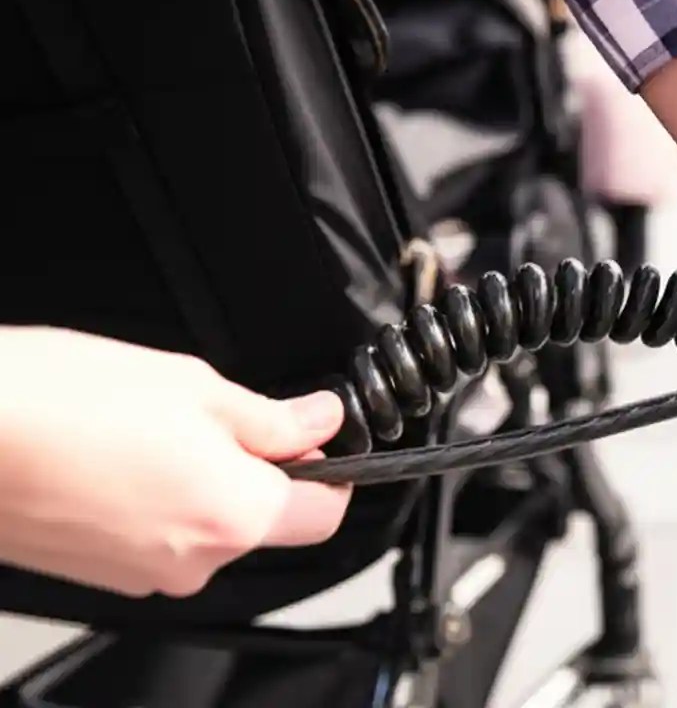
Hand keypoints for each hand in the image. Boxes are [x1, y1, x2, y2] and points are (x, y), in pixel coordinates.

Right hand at [0, 326, 351, 597]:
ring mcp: (143, 576)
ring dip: (202, 484)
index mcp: (234, 516)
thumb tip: (320, 422)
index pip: (327, 513)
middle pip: (265, 522)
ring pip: (209, 529)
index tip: (314, 437)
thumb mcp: (193, 387)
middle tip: (213, 416)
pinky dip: (156, 502)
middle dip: (256, 470)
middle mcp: (194, 563)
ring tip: (150, 431)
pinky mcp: (103, 575)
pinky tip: (118, 457)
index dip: (332, 470)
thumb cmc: (57, 403)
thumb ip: (273, 418)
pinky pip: (159, 539)